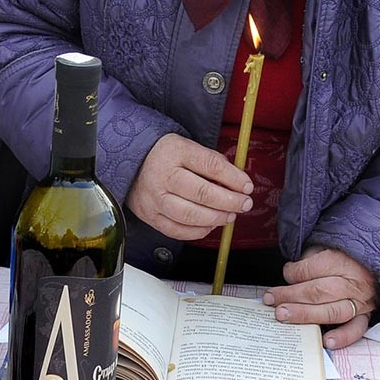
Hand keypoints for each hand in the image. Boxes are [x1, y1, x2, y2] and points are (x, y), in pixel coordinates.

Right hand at [125, 133, 252, 241]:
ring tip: (229, 215)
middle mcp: (163, 175)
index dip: (234, 178)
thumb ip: (212, 162)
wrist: (132, 163)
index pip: (211, 165)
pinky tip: (210, 225)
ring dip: (216, 218)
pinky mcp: (150, 216)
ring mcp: (154, 198)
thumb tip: (237, 183)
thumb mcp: (189, 147)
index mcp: (176, 152)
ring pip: (190, 215)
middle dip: (230, 201)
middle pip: (202, 193)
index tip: (247, 186)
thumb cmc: (166, 156)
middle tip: (244, 204)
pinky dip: (198, 231)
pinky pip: (177, 230)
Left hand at [264, 247, 379, 348]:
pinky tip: (326, 342)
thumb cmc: (345, 257)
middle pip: (319, 291)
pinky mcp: (366, 316)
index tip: (286, 272)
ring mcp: (360, 302)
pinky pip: (357, 329)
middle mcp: (353, 283)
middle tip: (270, 300)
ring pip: (332, 311)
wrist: (374, 265)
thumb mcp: (326, 248)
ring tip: (283, 316)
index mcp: (342, 261)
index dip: (294, 272)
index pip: (313, 269)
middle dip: (291, 296)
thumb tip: (290, 276)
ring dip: (305, 315)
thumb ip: (309, 260)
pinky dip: (343, 337)